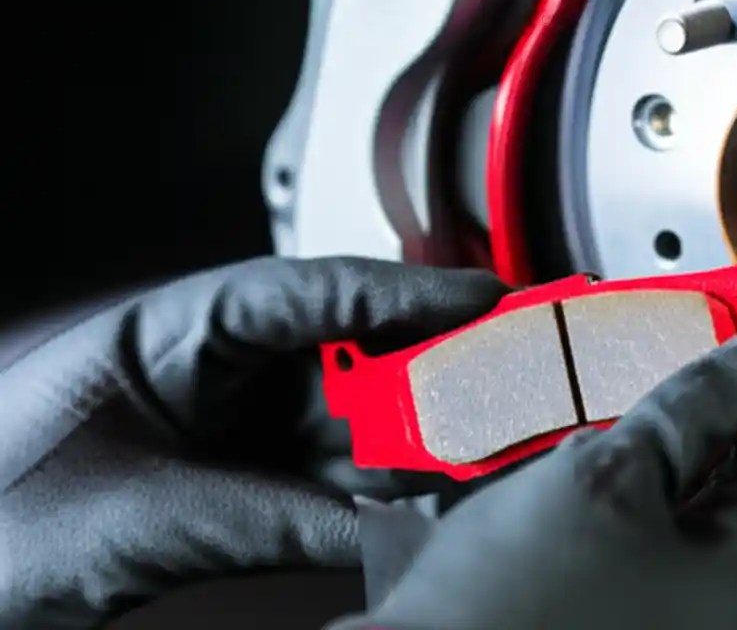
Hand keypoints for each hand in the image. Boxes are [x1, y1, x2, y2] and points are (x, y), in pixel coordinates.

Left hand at [0, 258, 506, 628]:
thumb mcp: (140, 516)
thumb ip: (271, 518)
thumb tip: (383, 528)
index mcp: (174, 332)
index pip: (313, 292)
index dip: (409, 292)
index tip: (487, 299)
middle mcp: (214, 376)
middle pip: (349, 358)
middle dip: (433, 374)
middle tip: (512, 381)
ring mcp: (232, 437)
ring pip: (354, 429)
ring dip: (421, 445)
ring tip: (489, 449)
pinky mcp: (242, 496)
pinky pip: (334, 494)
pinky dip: (384, 504)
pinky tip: (431, 503)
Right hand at [335, 338, 736, 629]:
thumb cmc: (517, 595)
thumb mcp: (611, 477)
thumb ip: (687, 412)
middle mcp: (714, 599)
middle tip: (714, 355)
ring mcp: (666, 609)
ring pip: (703, 510)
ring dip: (690, 443)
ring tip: (661, 385)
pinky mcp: (615, 608)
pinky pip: (655, 532)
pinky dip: (646, 478)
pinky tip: (610, 443)